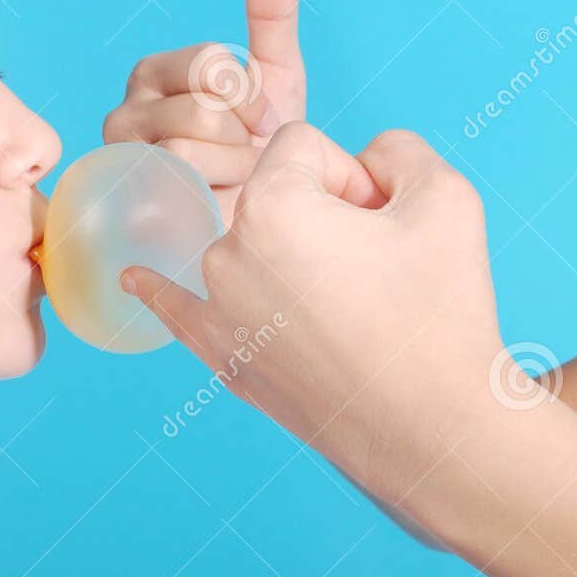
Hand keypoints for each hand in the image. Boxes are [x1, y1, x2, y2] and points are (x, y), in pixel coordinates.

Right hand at [102, 0, 306, 226]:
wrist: (259, 214)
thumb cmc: (261, 145)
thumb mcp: (275, 75)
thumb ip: (270, 14)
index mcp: (156, 71)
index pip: (211, 66)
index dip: (252, 96)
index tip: (262, 120)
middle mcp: (126, 112)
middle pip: (201, 113)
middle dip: (243, 139)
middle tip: (246, 155)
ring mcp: (120, 163)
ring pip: (187, 156)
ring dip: (231, 174)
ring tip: (232, 180)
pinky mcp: (125, 209)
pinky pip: (174, 198)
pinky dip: (211, 201)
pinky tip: (216, 202)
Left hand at [120, 124, 505, 515]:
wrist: (432, 429)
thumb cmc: (441, 313)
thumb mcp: (445, 197)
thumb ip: (398, 149)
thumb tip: (364, 160)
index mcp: (270, 206)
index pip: (301, 146)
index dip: (351, 175)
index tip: (384, 221)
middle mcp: (226, 253)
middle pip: (272, 197)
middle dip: (322, 215)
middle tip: (376, 269)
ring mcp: (216, 310)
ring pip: (249, 246)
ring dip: (289, 256)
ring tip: (348, 307)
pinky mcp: (222, 356)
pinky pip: (177, 308)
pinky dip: (157, 290)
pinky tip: (130, 278)